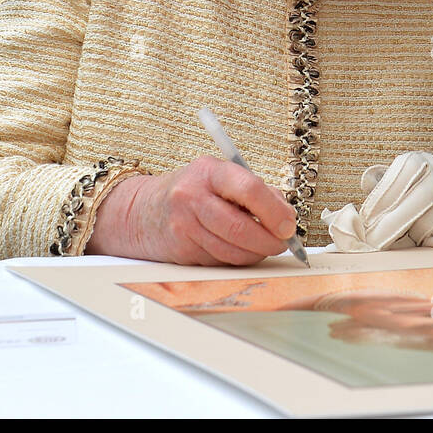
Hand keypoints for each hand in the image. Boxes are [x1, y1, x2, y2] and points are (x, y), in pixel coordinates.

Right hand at [85, 154, 296, 264]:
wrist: (143, 211)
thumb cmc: (192, 190)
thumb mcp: (220, 177)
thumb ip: (255, 191)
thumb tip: (286, 215)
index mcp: (209, 171)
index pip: (249, 189)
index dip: (274, 211)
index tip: (288, 225)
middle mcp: (192, 197)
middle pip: (240, 228)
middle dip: (269, 241)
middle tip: (283, 243)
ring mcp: (184, 225)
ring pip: (232, 251)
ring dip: (256, 254)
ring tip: (263, 246)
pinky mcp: (182, 249)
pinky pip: (220, 261)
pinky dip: (237, 259)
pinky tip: (239, 249)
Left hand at [322, 151, 432, 251]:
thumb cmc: (417, 193)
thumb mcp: (397, 184)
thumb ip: (373, 196)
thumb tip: (334, 218)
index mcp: (416, 161)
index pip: (390, 186)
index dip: (374, 210)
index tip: (362, 228)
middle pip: (410, 207)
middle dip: (388, 230)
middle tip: (372, 247)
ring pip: (427, 227)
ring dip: (412, 240)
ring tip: (408, 240)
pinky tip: (428, 242)